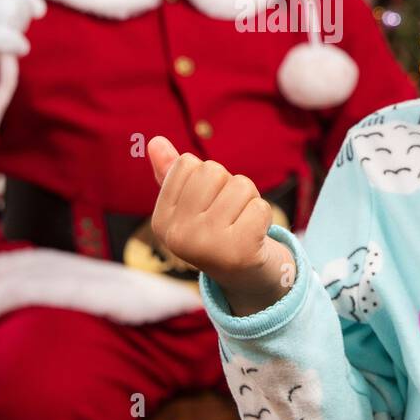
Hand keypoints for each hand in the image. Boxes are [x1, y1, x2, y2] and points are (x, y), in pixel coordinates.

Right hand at [147, 136, 295, 315]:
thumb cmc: (219, 232)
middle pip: (212, 171)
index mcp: (161, 221)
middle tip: (231, 216)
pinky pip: (260, 206)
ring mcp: (207, 246)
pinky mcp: (240, 252)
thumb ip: (172, 174)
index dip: (207, 179)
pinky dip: (264, 216)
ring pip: (240, 185)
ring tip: (243, 225)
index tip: (210, 207)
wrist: (249, 278)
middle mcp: (178, 236)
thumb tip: (155, 141)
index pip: (187, 164)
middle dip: (229, 186)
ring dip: (250, 201)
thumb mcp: (193, 204)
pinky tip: (256, 237)